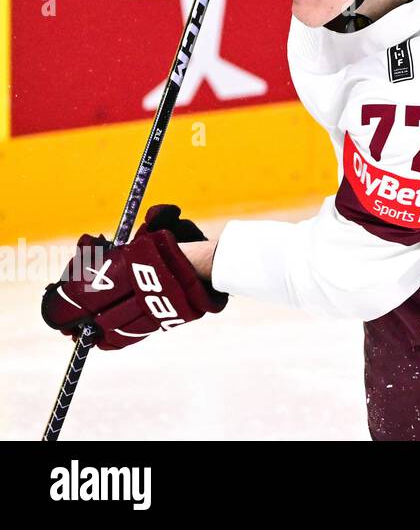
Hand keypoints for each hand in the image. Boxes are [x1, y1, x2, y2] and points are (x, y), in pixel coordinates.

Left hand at [42, 205, 227, 350]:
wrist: (217, 265)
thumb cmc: (186, 241)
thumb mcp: (163, 226)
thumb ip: (147, 225)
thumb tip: (119, 230)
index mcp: (128, 266)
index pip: (85, 286)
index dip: (66, 296)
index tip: (58, 296)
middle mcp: (135, 290)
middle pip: (94, 311)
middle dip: (73, 319)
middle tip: (63, 322)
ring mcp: (148, 309)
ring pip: (111, 327)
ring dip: (93, 332)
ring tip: (82, 334)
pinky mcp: (161, 321)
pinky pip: (132, 335)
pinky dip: (115, 339)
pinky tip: (105, 340)